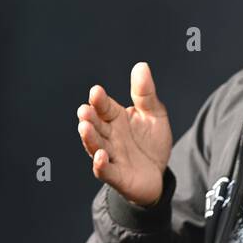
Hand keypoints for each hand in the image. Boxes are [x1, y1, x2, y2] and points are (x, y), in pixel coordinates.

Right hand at [77, 62, 172, 205]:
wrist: (158, 173)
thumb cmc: (151, 142)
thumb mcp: (154, 114)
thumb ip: (145, 94)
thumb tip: (141, 66)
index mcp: (115, 118)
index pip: (104, 107)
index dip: (100, 100)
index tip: (96, 91)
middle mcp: (109, 136)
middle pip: (96, 125)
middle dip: (89, 118)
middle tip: (84, 110)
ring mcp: (111, 156)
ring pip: (95, 146)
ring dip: (89, 137)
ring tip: (85, 127)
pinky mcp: (117, 176)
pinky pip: (105, 171)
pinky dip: (100, 165)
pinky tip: (100, 157)